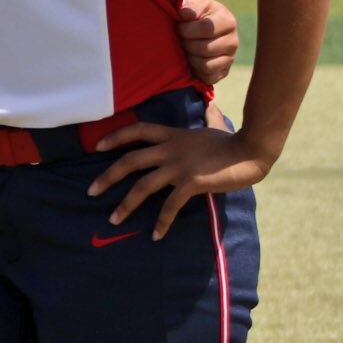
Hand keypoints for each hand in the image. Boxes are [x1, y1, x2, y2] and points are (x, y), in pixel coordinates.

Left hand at [88, 123, 273, 239]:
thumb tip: (211, 108)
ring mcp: (179, 166)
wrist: (252, 150)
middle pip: (129, 161)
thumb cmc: (235, 141)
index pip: (137, 130)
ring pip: (142, 186)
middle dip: (107, 177)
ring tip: (114, 219)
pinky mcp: (191, 183)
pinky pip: (170, 205)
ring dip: (125, 205)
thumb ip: (208, 119)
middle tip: (91, 191)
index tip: (97, 146)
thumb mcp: (215, 126)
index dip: (115, 137)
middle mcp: (170, 149)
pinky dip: (162, 221)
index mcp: (172, 135)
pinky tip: (155, 235)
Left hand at [177, 0, 238, 85]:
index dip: (187, 29)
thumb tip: (186, 13)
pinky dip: (196, 71)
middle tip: (181, 39)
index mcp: (227, 21)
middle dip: (186, 44)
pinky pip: (208, 77)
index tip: (180, 26)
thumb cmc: (196, 14)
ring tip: (186, 49)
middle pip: (204, 48)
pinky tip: (191, 60)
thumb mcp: (195, 4)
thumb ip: (191, 5)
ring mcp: (230, 58)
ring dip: (190, 58)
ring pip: (206, 65)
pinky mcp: (224, 72)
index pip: (207, 28)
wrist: (200, 28)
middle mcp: (233, 41)